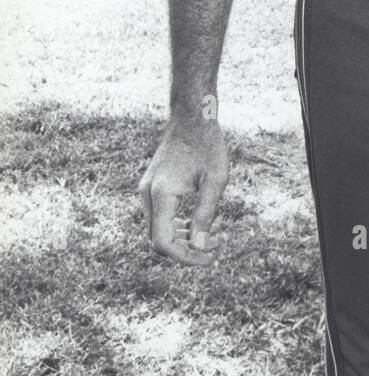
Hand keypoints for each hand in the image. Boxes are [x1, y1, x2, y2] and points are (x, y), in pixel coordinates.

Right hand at [138, 114, 228, 264]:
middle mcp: (148, 195)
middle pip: (157, 240)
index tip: (209, 258)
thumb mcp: (215, 181)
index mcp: (162, 194)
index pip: (163, 243)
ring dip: (181, 239)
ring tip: (212, 237)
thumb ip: (206, 215)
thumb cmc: (208, 145)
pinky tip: (196, 223)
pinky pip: (158, 217)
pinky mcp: (151, 187)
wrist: (192, 118)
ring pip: (157, 230)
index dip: (185, 257)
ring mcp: (146, 190)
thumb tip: (200, 247)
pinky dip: (175, 226)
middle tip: (215, 247)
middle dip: (185, 250)